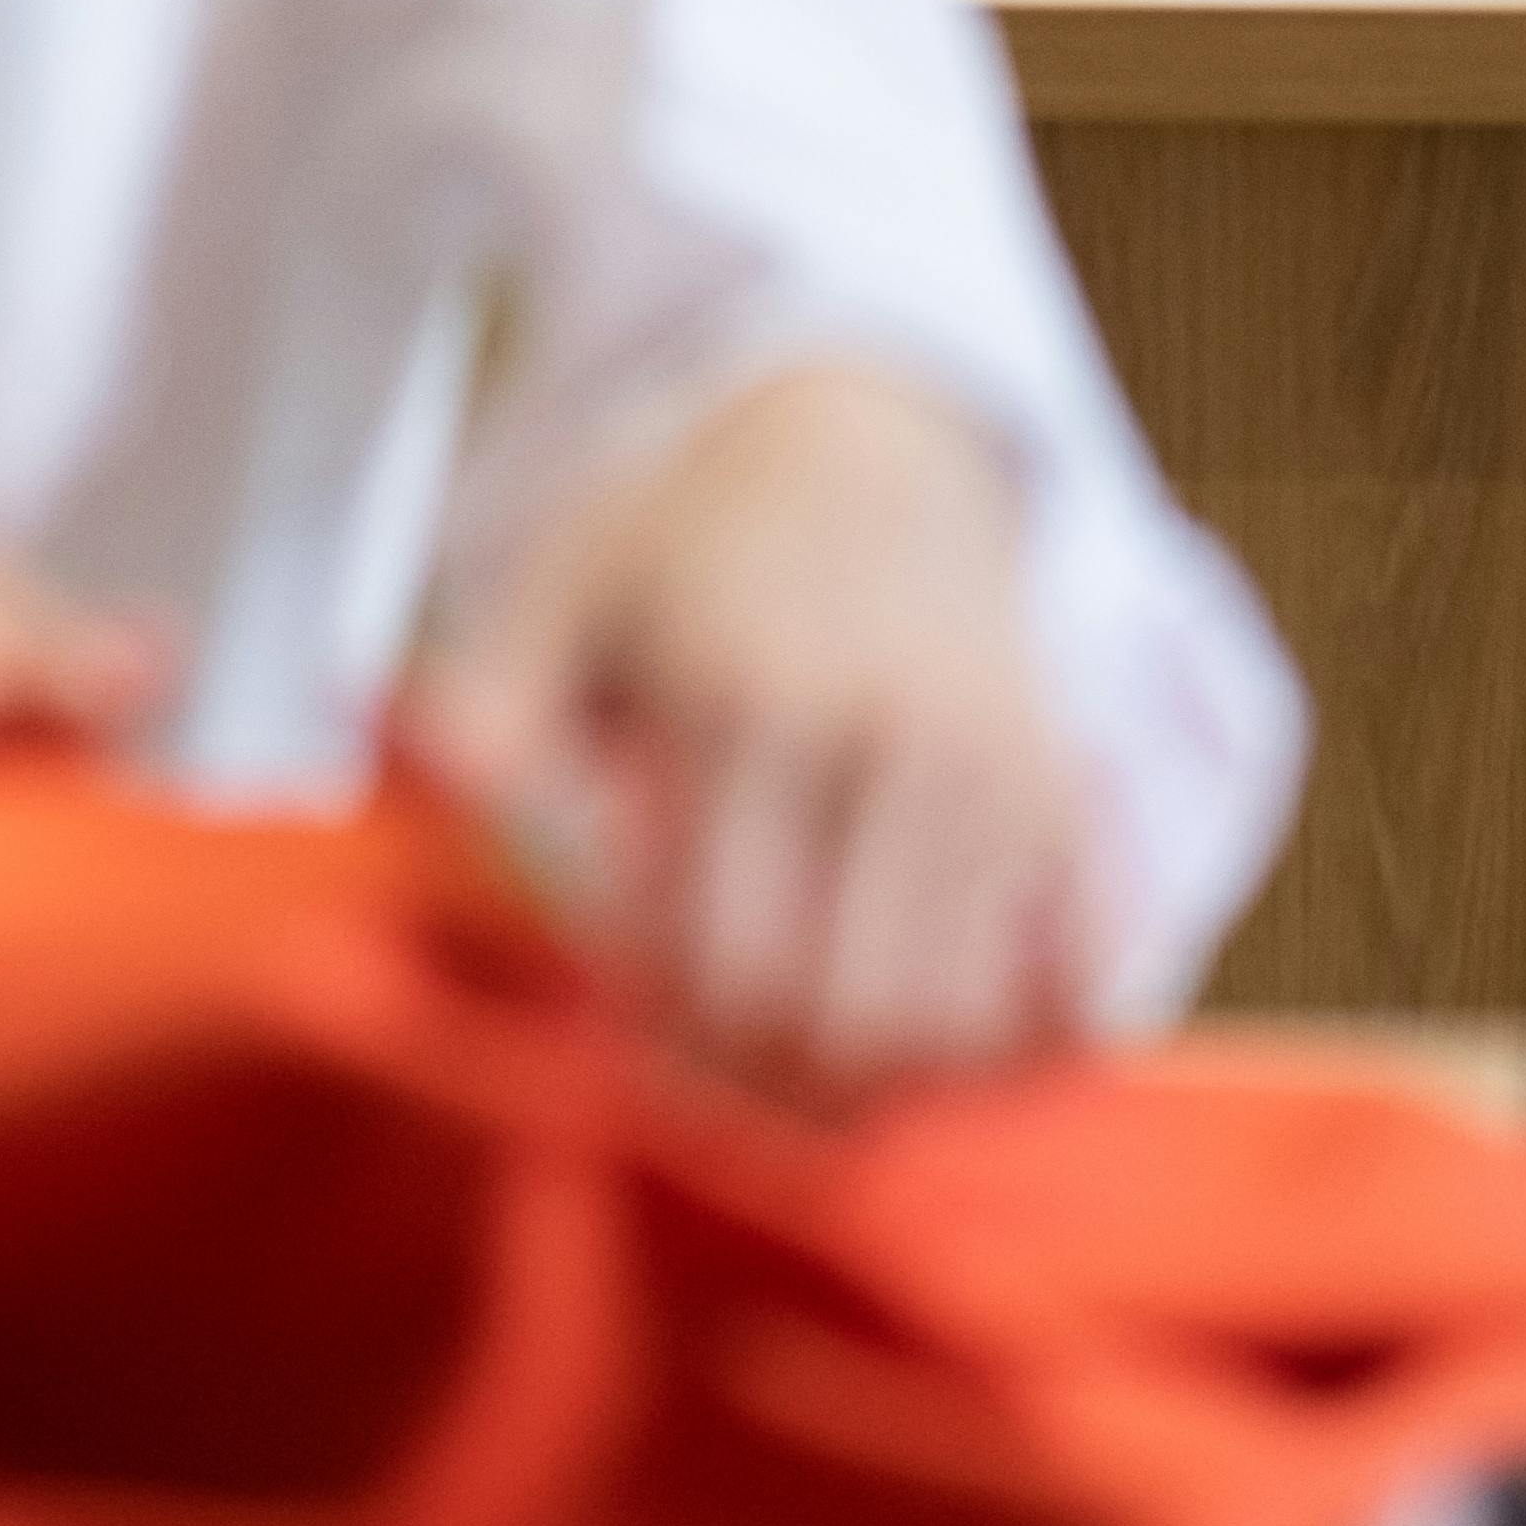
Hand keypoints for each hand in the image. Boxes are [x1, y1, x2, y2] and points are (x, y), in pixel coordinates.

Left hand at [420, 364, 1097, 1092]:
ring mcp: (998, 770)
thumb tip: (453, 780)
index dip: (675, 1036)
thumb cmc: (693, 539)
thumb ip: (498, 695)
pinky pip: (1072, 993)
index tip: (638, 1014)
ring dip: (880, 1079)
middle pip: (850, 1021)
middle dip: (772, 1077)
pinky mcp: (1068, 797)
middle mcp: (893, 734)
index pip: (730, 963)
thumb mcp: (572, 579)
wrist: (875, 447)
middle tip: (719, 1049)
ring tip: (806, 1034)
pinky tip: (928, 1018)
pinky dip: (1010, 1045)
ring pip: (958, 1030)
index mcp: (754, 696)